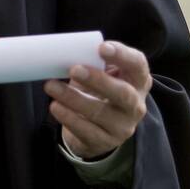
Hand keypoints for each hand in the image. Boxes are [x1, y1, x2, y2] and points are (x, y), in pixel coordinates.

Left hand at [45, 40, 150, 159]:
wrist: (95, 129)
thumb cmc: (96, 92)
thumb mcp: (99, 74)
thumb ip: (90, 62)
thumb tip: (65, 52)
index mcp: (137, 81)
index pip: (138, 65)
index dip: (122, 55)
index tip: (102, 47)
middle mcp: (136, 105)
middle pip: (123, 93)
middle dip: (98, 80)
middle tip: (74, 69)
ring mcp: (123, 126)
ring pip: (101, 113)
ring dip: (73, 98)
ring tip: (51, 86)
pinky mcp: (105, 141)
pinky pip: (86, 130)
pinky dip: (68, 117)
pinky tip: (55, 107)